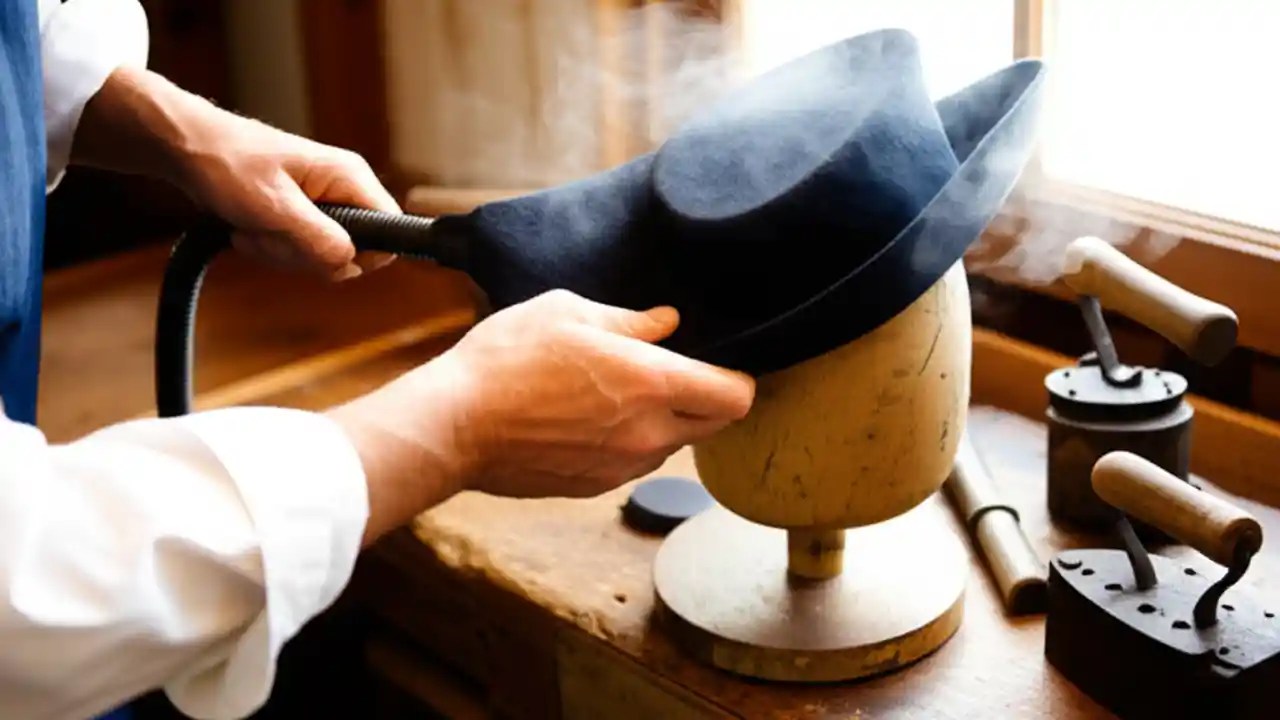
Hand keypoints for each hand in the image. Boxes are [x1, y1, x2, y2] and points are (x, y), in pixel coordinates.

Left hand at [73, 66, 398, 279]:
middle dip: (308, 255)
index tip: (322, 252)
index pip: (390, 231)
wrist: (186, 150)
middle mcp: (344, 191)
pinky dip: (270, 249)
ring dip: (282, 252)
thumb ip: (319, 238)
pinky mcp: (302, 217)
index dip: (363, 254)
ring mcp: (323, 206)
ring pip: (324, 257)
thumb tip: (350, 263)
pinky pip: (301, 252)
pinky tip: (248, 228)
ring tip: (253, 225)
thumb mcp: (274, 206)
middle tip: (271, 232)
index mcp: (350, 178)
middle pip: (354, 253)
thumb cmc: (227, 164)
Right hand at [329, 290, 755, 543]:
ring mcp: (623, 466)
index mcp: (652, 383)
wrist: (454, 425)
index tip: (719, 363)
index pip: (737, 396)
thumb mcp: (567, 313)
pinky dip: (627, 444)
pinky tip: (586, 420)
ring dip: (663, 423)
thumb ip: (629, 320)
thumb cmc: (506, 359)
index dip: (737, 378)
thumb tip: (666, 322)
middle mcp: (649, 433)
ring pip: (672, 446)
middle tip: (672, 374)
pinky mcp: (595, 486)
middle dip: (705, 400)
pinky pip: (633, 463)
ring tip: (616, 394)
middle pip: (715, 425)